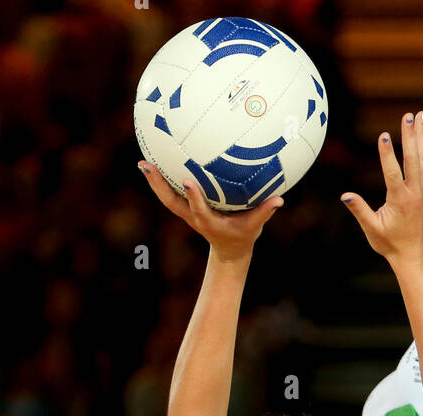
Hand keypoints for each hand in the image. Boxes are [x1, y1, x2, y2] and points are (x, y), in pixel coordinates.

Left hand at [137, 162, 282, 261]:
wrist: (228, 249)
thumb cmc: (242, 235)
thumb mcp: (255, 226)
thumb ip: (265, 212)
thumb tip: (280, 200)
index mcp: (208, 221)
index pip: (199, 209)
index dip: (193, 197)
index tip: (187, 181)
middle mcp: (193, 216)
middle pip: (170, 201)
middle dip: (158, 185)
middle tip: (145, 166)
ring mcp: (186, 212)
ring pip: (166, 196)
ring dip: (154, 180)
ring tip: (143, 161)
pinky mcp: (185, 207)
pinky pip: (171, 191)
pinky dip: (163, 178)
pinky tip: (157, 158)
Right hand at [340, 111, 422, 265]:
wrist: (414, 256)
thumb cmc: (390, 244)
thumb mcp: (372, 230)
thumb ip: (360, 211)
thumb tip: (345, 196)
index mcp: (399, 201)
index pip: (392, 173)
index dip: (387, 154)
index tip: (383, 136)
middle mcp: (414, 193)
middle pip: (412, 159)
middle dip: (410, 136)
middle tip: (408, 116)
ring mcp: (422, 191)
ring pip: (422, 158)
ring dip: (420, 136)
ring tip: (421, 115)